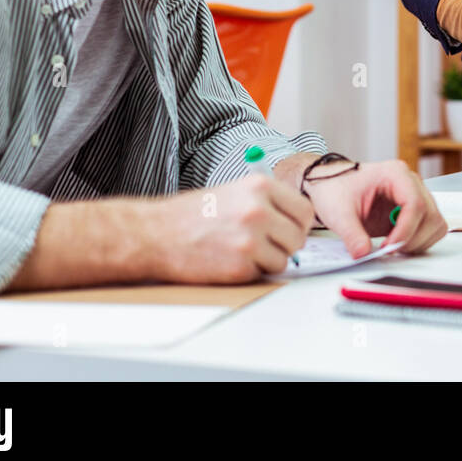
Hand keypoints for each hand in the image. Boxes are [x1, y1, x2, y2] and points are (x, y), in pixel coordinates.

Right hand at [146, 175, 315, 282]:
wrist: (156, 234)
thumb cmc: (193, 213)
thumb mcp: (234, 191)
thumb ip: (267, 201)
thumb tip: (297, 219)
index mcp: (260, 187)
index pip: (305, 210)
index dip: (299, 224)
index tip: (290, 229)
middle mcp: (259, 211)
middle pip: (299, 237)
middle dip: (286, 244)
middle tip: (266, 244)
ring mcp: (250, 240)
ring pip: (284, 258)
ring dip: (269, 259)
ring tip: (243, 250)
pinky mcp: (240, 266)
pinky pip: (264, 273)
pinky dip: (252, 271)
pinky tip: (230, 260)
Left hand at [304, 159, 447, 258]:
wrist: (331, 186)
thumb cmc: (335, 189)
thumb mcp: (338, 213)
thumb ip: (352, 235)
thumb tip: (364, 254)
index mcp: (395, 173)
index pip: (415, 203)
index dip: (406, 229)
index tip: (389, 247)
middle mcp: (410, 182)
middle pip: (430, 214)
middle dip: (412, 238)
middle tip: (388, 249)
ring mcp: (415, 195)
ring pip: (435, 223)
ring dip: (418, 241)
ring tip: (392, 246)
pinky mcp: (414, 210)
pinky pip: (430, 228)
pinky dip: (419, 241)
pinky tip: (397, 242)